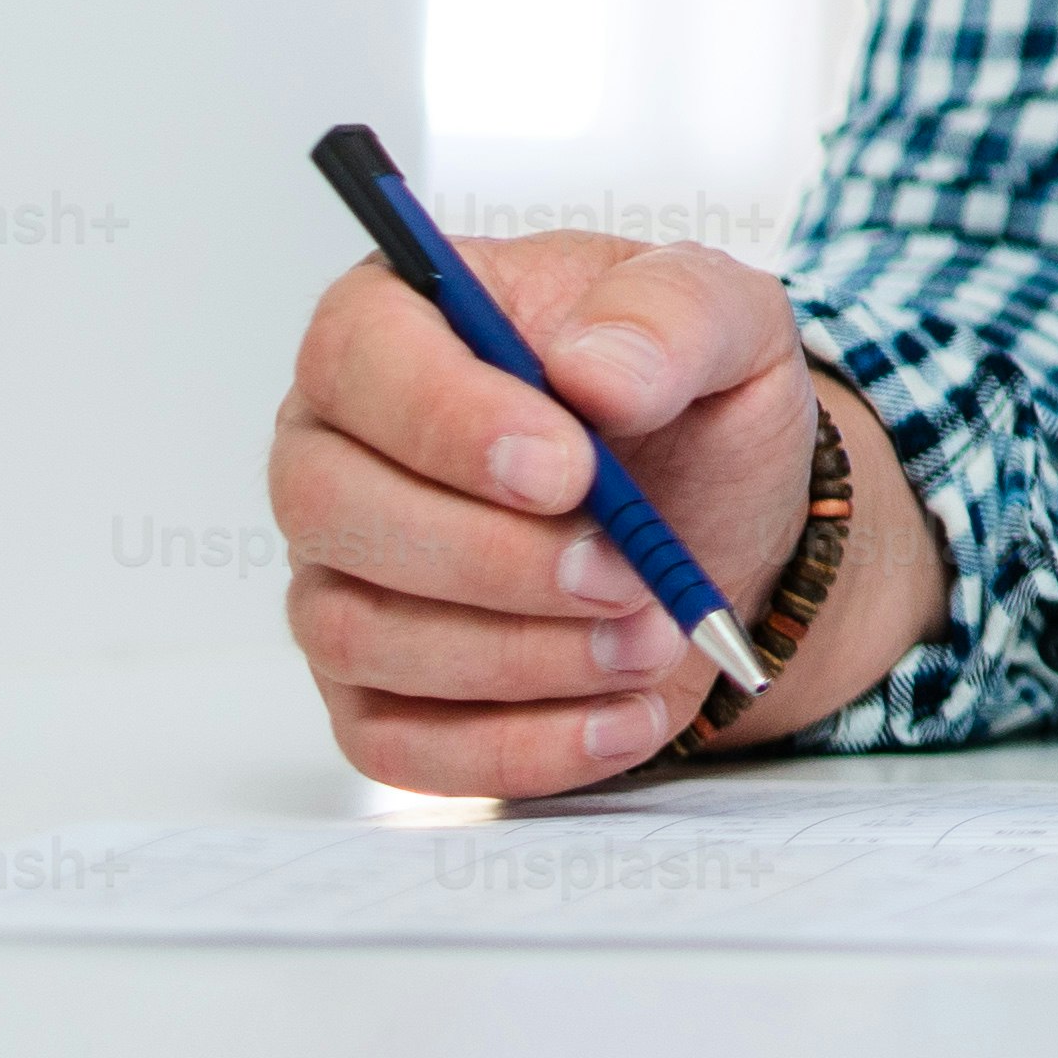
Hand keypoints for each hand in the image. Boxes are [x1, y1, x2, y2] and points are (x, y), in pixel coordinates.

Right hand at [267, 228, 832, 795]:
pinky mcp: (374, 693)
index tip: (568, 469)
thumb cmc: (688, 405)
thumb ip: (670, 313)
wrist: (723, 525)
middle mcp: (336, 451)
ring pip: (357, 633)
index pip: (355, 355)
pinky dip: (520, 744)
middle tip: (628, 573)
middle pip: (332, 508)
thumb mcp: (726, 320)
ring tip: (653, 637)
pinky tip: (625, 718)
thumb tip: (594, 370)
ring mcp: (341, 579)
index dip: (448, 419)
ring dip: (521, 655)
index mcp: (399, 324)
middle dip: (494, 557)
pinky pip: (394, 744)